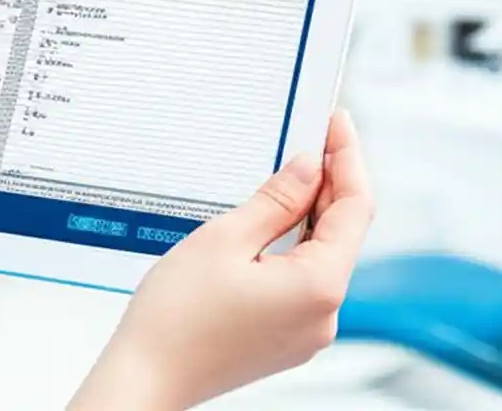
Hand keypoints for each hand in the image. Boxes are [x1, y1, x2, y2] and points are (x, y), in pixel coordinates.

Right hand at [70, 111, 373, 409]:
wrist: (146, 378)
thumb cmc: (174, 319)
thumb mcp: (224, 239)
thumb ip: (276, 200)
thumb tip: (310, 168)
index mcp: (318, 287)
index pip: (356, 208)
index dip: (348, 159)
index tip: (336, 124)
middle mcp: (324, 315)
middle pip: (343, 233)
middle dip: (328, 184)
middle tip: (308, 138)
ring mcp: (307, 331)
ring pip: (321, 256)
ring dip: (308, 215)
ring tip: (284, 176)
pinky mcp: (286, 338)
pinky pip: (302, 280)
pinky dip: (292, 246)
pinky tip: (268, 224)